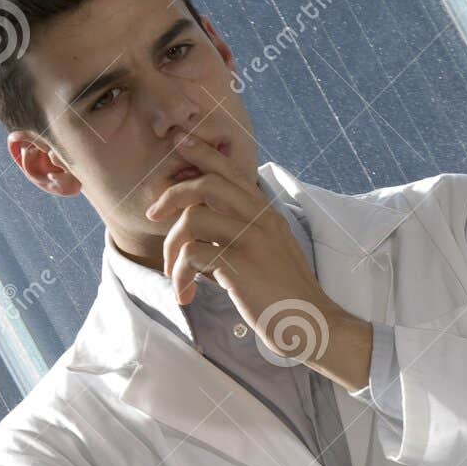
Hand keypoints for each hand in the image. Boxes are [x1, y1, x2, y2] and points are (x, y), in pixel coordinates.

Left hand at [144, 134, 364, 373]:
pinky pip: (191, 256)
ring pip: (192, 220)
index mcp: (267, 215)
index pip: (230, 171)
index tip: (177, 140)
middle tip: (153, 214)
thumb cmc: (286, 295)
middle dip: (171, 195)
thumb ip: (241, 234)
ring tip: (174, 272)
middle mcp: (262, 221)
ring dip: (171, 246)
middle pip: (206, 185)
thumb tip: (200, 231)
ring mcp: (252, 241)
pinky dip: (179, 275)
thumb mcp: (269, 254)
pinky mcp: (240, 266)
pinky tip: (186, 294)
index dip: (201, 152)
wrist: (312, 325)